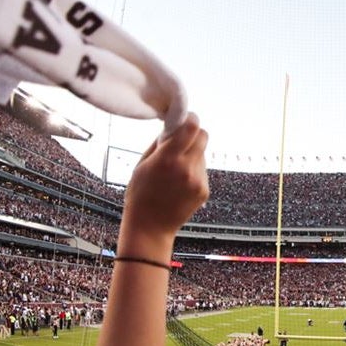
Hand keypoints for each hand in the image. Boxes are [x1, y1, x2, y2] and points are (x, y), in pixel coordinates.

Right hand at [121, 113, 208, 248]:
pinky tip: (179, 183)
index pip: (192, 127)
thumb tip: (173, 127)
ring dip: (192, 154)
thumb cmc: (141, 194)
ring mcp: (198, 180)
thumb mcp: (142, 164)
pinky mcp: (204, 190)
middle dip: (194, 134)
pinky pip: (202, 170)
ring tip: (175, 170)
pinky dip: (193, 170)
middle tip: (182, 141)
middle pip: (204, 136)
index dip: (190, 118)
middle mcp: (187, 168)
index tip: (184, 118)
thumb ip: (160, 144)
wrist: (150, 226)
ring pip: (202, 154)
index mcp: (168, 159)